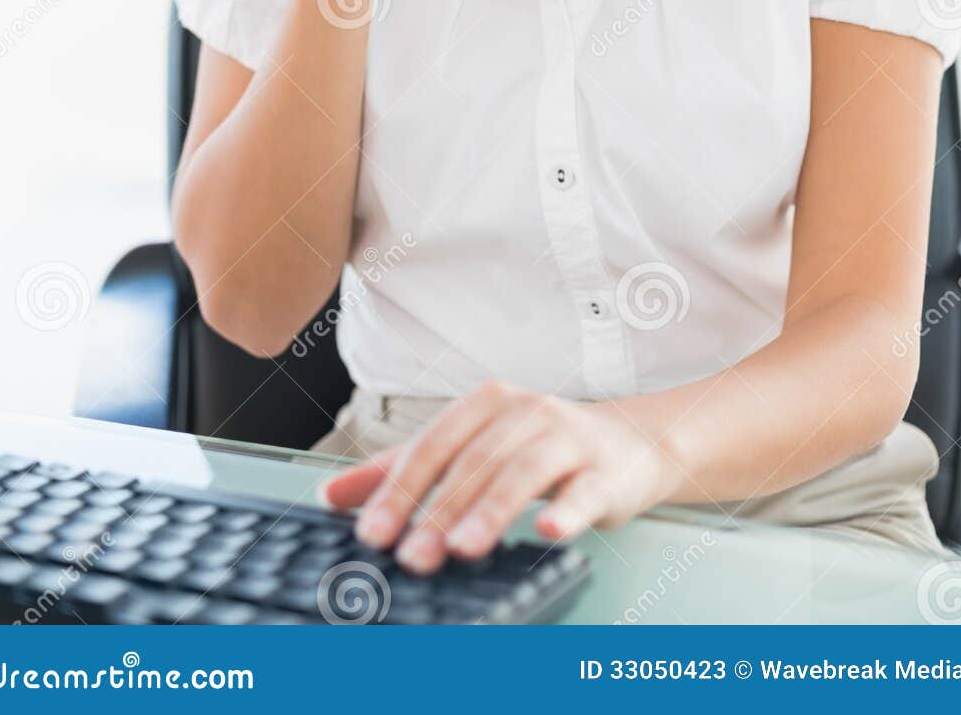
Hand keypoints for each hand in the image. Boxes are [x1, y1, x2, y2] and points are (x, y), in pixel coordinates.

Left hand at [317, 379, 676, 572]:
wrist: (630, 445)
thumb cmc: (542, 447)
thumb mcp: (471, 446)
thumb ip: (403, 470)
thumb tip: (331, 496)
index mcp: (486, 404)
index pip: (433, 444)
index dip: (400, 488)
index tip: (371, 532)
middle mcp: (525, 413)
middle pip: (474, 463)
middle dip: (439, 511)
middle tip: (412, 556)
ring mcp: (567, 439)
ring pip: (523, 473)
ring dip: (491, 511)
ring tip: (463, 548)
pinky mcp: (606, 472)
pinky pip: (584, 493)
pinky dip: (565, 512)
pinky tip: (547, 532)